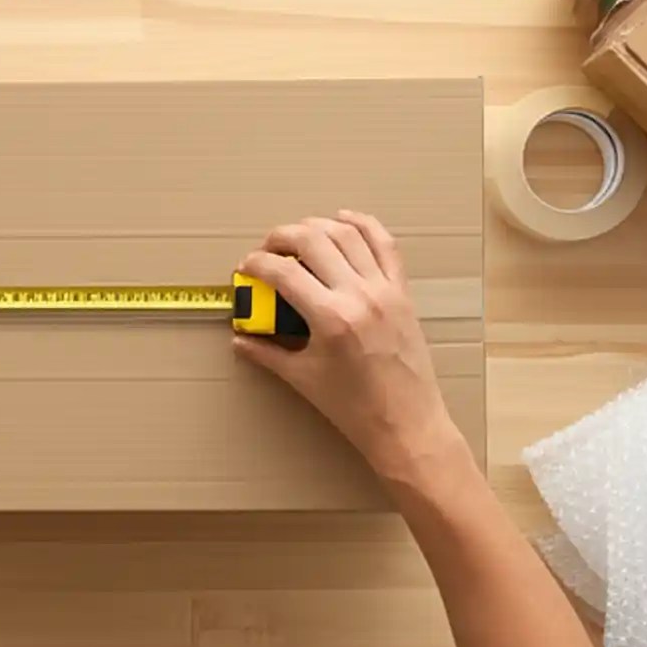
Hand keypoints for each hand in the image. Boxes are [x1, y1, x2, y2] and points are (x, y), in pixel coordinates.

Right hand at [233, 211, 467, 484]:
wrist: (406, 424)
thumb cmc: (356, 409)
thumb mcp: (303, 379)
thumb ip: (267, 352)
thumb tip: (240, 337)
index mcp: (331, 319)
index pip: (283, 272)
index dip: (257, 264)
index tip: (245, 269)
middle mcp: (359, 296)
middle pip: (313, 240)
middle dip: (281, 237)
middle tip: (266, 249)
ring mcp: (384, 290)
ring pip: (347, 234)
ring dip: (316, 226)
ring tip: (297, 235)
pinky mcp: (403, 292)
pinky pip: (385, 245)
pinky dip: (363, 225)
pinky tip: (343, 221)